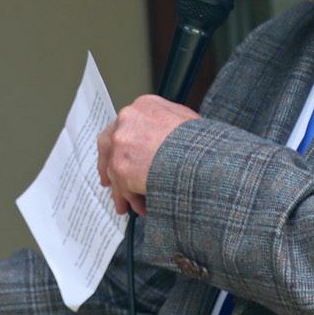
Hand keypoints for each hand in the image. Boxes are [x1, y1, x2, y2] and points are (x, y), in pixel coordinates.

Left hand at [96, 95, 199, 216]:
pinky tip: (142, 208)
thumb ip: (167, 124)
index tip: (118, 154)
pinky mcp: (121, 167)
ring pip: (114, 170)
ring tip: (129, 204)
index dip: (119, 143)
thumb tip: (163, 140)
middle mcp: (127, 120)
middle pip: (108, 144)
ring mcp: (122, 143)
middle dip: (108, 164)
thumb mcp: (187, 121)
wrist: (206, 159)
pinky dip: (133, 201)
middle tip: (108, 181)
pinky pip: (123, 189)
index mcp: (144, 106)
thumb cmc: (201, 143)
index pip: (123, 124)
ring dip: (123, 190)